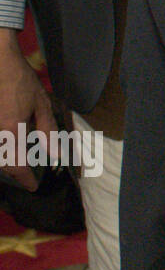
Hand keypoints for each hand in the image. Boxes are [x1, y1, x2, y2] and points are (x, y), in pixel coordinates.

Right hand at [0, 29, 55, 190]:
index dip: (24, 178)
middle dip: (14, 173)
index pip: (16, 164)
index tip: (32, 186)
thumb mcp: (40, 104)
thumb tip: (54, 154)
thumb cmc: (20, 82)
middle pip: (2, 162)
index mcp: (10, 130)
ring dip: (6, 162)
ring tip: (20, 166)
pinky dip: (1, 150)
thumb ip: (47, 131)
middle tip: (27, 178)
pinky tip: (10, 149)